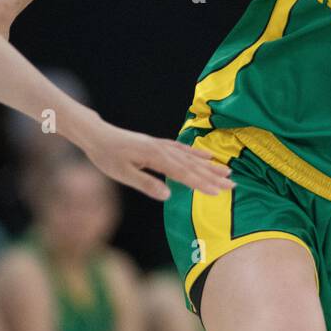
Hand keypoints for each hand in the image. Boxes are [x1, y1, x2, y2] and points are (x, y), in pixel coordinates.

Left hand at [71, 114, 234, 200]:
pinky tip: (208, 158)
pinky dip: (197, 155)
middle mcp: (163, 150)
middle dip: (213, 177)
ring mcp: (163, 146)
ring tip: (228, 173)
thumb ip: (146, 184)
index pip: (184, 174)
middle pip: (193, 166)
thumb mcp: (123, 174)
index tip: (218, 192)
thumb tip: (168, 196)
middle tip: (233, 185)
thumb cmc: (107, 156)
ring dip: (210, 166)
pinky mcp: (160, 144)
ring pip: (191, 158)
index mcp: (156, 157)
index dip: (202, 184)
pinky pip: (184, 150)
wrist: (98, 135)